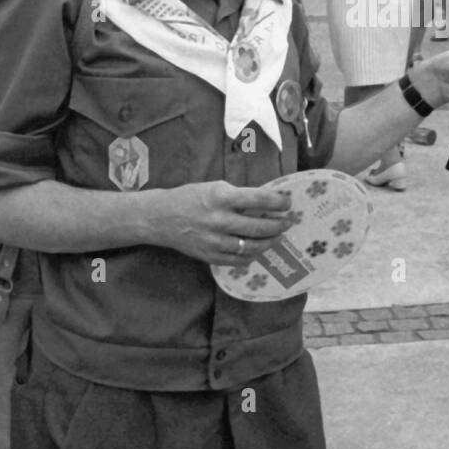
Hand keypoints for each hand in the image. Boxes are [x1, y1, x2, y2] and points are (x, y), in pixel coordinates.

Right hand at [148, 181, 294, 266]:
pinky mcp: (210, 256)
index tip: (288, 203)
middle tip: (288, 222)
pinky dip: (252, 256)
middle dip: (279, 225)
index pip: (259, 199)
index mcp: (221, 198)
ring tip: (277, 236)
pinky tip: (258, 249)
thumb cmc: (191, 197)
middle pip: (259, 227)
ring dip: (269, 242)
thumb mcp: (215, 188)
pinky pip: (238, 260)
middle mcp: (219, 220)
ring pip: (252, 247)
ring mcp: (214, 241)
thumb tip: (267, 202)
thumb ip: (239, 196)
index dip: (278, 202)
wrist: (161, 218)